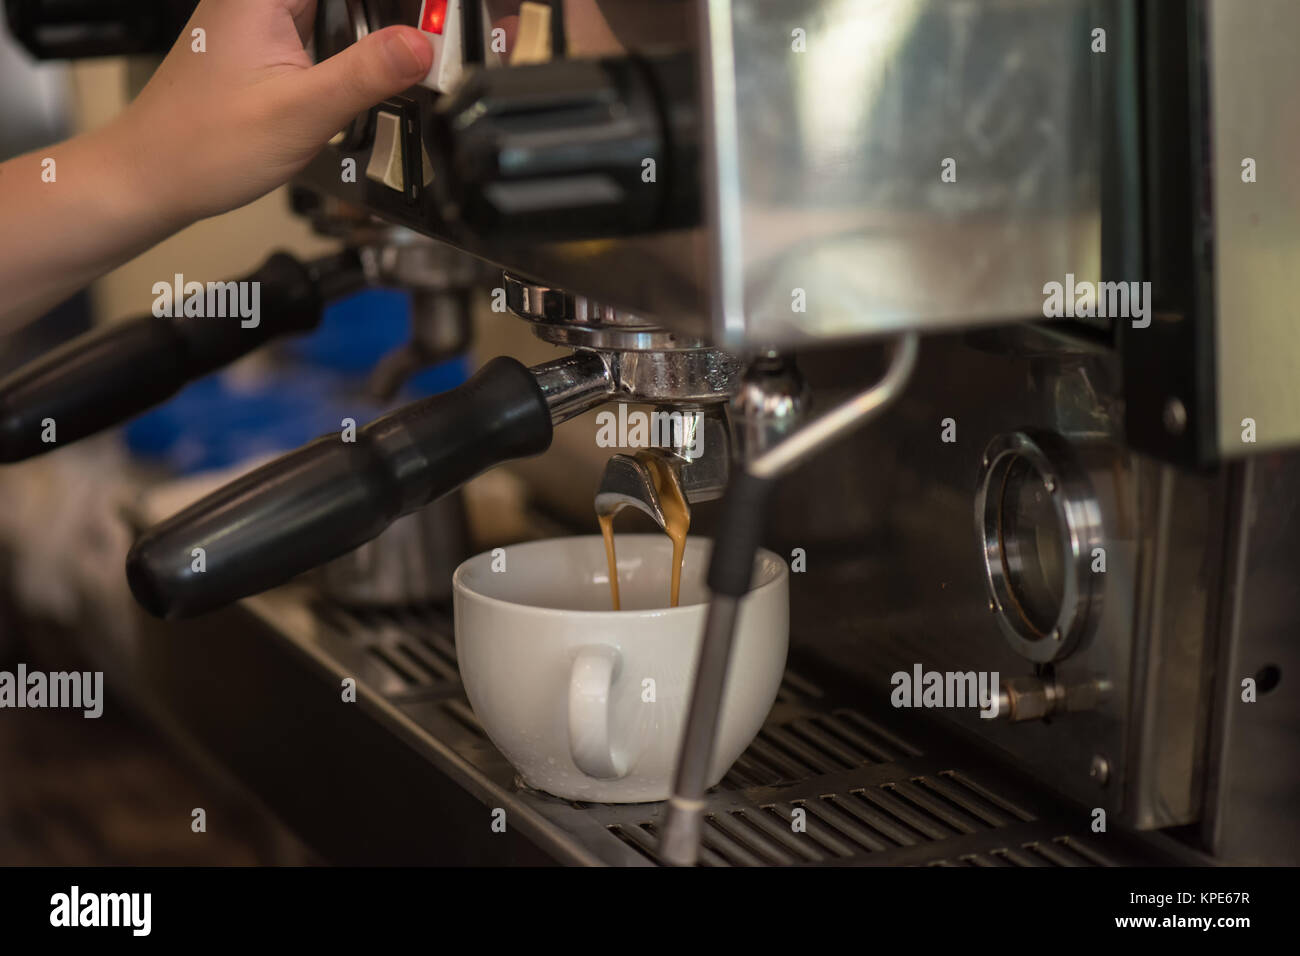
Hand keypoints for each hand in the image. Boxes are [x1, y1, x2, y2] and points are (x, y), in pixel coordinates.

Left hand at [114, 0, 432, 227]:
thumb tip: (422, 44)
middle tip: (427, 44)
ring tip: (408, 60)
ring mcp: (260, 17)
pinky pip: (322, 29)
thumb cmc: (203, 146)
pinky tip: (368, 78)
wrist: (152, 177)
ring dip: (372, 33)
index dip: (395, 5)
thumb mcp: (301, 112)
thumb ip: (367, 74)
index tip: (429, 23)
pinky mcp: (264, 42)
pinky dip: (351, 49)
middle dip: (391, 18)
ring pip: (337, 10)